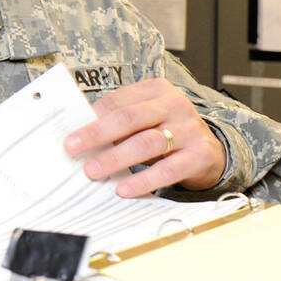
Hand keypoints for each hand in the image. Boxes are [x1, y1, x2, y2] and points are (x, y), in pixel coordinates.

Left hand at [63, 78, 225, 197]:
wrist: (210, 151)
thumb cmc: (167, 133)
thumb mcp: (146, 120)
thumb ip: (119, 122)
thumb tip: (79, 136)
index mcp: (157, 91)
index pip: (119, 101)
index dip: (93, 117)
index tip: (71, 133)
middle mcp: (175, 105)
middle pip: (130, 118)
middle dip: (98, 134)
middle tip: (73, 148)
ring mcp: (189, 129)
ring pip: (147, 143)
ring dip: (116, 158)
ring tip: (94, 170)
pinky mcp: (199, 154)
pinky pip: (168, 169)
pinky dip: (144, 180)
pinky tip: (125, 188)